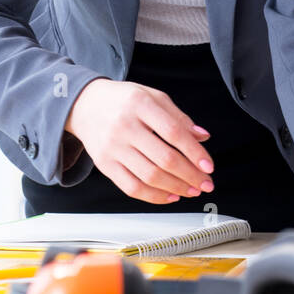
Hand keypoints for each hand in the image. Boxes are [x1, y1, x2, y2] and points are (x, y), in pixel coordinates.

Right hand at [64, 79, 214, 203]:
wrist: (85, 105)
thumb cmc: (123, 101)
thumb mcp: (153, 97)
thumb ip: (178, 117)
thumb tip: (202, 137)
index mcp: (140, 104)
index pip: (173, 132)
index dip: (194, 152)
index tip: (208, 165)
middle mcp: (124, 126)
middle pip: (164, 158)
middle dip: (190, 175)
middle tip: (205, 183)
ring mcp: (113, 147)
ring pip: (150, 176)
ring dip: (176, 187)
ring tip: (192, 190)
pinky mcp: (105, 164)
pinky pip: (132, 187)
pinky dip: (154, 196)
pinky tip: (170, 195)